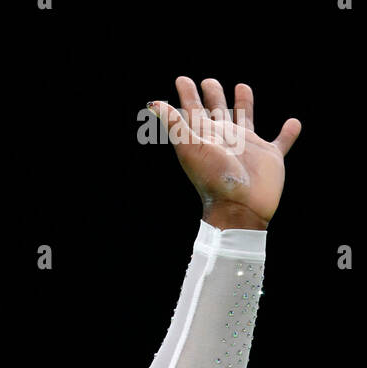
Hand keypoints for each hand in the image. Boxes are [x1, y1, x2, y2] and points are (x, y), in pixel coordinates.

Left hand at [149, 77, 300, 227]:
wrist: (239, 208)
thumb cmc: (214, 179)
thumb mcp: (190, 148)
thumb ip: (175, 125)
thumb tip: (154, 105)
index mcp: (207, 137)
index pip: (194, 111)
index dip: (187, 95)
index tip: (181, 80)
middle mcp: (226, 139)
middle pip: (218, 111)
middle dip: (213, 96)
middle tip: (209, 81)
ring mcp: (248, 148)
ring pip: (246, 119)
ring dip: (244, 104)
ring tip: (242, 87)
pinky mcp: (270, 158)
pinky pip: (281, 142)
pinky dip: (288, 133)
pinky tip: (294, 123)